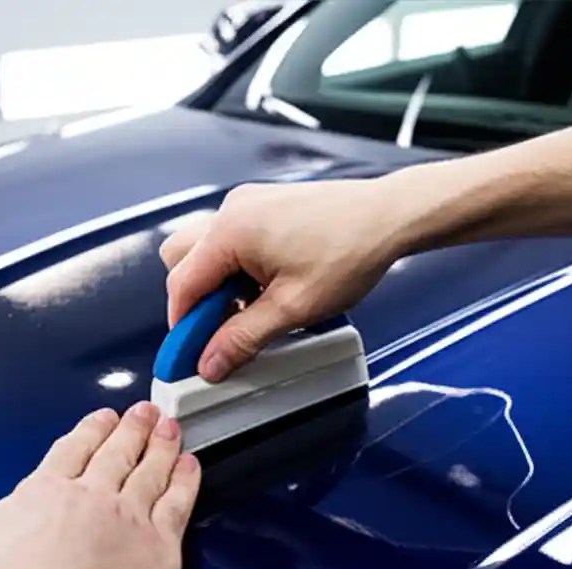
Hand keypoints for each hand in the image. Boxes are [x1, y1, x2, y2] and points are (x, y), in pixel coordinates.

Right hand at [0, 402, 201, 568]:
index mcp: (44, 492)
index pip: (72, 451)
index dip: (90, 431)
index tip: (101, 419)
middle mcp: (89, 496)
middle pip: (116, 453)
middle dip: (132, 429)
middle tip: (145, 412)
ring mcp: (127, 516)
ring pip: (150, 472)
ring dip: (162, 447)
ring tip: (171, 429)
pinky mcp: (157, 546)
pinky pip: (177, 505)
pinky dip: (186, 482)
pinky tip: (191, 468)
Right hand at [161, 178, 412, 380]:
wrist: (390, 216)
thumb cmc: (350, 252)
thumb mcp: (292, 308)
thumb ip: (243, 338)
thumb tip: (210, 362)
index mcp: (230, 232)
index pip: (182, 285)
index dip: (183, 327)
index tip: (191, 356)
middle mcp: (231, 211)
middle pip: (181, 262)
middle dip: (194, 300)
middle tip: (221, 331)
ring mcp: (247, 204)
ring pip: (204, 250)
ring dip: (216, 284)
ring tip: (252, 308)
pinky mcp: (263, 205)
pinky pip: (229, 239)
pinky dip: (235, 267)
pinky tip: (266, 287)